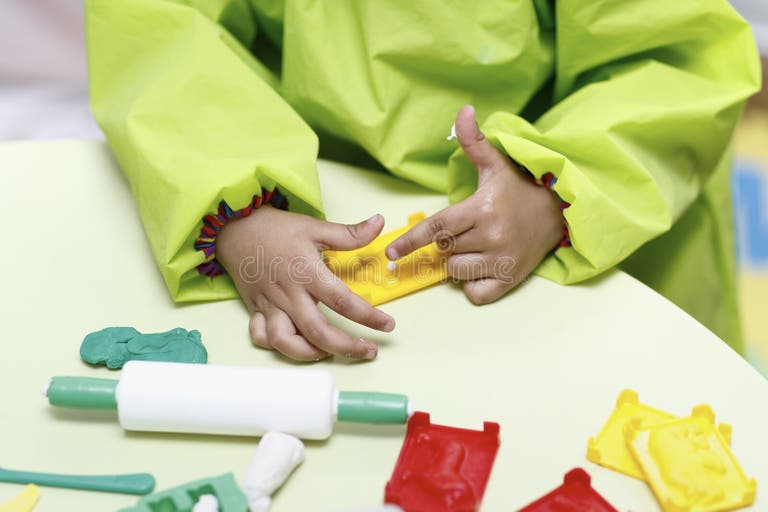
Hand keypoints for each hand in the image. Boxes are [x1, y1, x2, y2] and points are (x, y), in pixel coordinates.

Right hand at [216, 206, 395, 360]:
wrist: (235, 227)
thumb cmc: (277, 229)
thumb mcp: (316, 227)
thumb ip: (350, 233)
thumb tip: (380, 223)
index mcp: (306, 272)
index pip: (341, 300)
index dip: (368, 316)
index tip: (388, 325)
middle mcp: (288, 293)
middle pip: (317, 331)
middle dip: (346, 347)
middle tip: (369, 351)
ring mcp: (270, 304)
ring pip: (285, 341)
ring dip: (310, 354)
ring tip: (331, 352)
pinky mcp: (255, 309)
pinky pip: (261, 337)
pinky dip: (277, 347)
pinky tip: (297, 345)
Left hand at [386, 105, 563, 303]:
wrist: (559, 213)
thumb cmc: (519, 189)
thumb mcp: (495, 164)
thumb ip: (474, 141)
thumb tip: (463, 111)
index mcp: (482, 209)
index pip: (437, 228)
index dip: (410, 241)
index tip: (392, 252)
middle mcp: (492, 236)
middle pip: (444, 249)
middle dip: (447, 241)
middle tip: (467, 228)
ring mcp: (502, 260)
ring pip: (456, 271)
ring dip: (458, 262)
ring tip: (476, 245)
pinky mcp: (510, 279)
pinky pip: (475, 292)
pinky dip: (473, 284)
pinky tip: (482, 266)